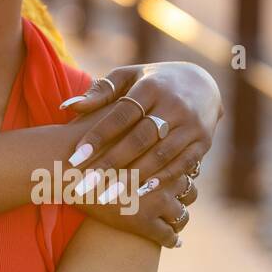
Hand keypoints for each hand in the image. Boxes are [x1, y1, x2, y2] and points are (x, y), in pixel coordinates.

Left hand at [61, 63, 221, 240]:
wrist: (201, 81)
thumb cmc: (151, 81)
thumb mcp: (128, 77)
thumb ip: (100, 92)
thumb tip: (67, 107)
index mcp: (151, 87)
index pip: (121, 114)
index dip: (98, 136)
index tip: (76, 157)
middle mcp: (174, 105)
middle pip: (139, 138)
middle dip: (111, 163)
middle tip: (86, 183)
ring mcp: (192, 124)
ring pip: (160, 154)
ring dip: (133, 177)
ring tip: (108, 194)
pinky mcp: (204, 141)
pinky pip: (183, 164)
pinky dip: (162, 179)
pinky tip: (140, 192)